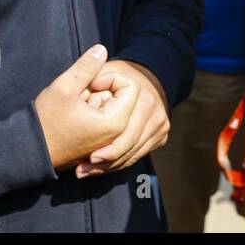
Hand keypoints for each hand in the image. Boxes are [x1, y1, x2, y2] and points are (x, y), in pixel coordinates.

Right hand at [34, 44, 141, 169]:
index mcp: (115, 122)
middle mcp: (117, 133)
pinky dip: (90, 110)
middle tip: (79, 97)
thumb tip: (102, 48)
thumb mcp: (64, 88)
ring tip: (74, 107)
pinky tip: (73, 116)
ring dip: (94, 99)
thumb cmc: (46, 122)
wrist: (30, 151)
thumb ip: (86, 66)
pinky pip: (103, 116)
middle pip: (122, 95)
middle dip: (101, 89)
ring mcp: (108, 138)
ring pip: (111, 104)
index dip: (110, 78)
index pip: (131, 85)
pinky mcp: (98, 140)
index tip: (89, 84)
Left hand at [76, 60, 169, 177]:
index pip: (125, 131)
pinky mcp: (161, 135)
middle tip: (82, 171)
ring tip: (85, 172)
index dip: (107, 146)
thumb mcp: (103, 71)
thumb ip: (92, 74)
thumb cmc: (115, 76)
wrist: (142, 77)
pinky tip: (101, 168)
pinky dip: (120, 163)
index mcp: (143, 98)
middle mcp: (157, 113)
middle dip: (106, 163)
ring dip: (110, 167)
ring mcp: (161, 125)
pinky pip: (139, 154)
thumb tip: (92, 82)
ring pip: (134, 154)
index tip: (88, 156)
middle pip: (130, 146)